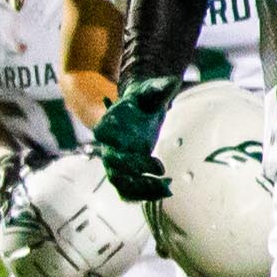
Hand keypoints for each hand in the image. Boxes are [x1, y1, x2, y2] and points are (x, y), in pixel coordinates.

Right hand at [94, 74, 187, 201]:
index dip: (117, 140)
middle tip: (161, 171)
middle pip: (113, 162)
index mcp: (110, 123)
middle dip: (136, 169)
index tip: (141, 146)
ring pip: (120, 182)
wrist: (142, 114)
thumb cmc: (145, 102)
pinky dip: (143, 195)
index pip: (103, 132)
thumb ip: (159, 88)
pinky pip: (127, 191)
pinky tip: (165, 191)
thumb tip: (173, 81)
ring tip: (167, 189)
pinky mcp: (125, 174)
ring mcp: (116, 162)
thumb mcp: (152, 92)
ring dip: (142, 189)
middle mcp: (109, 145)